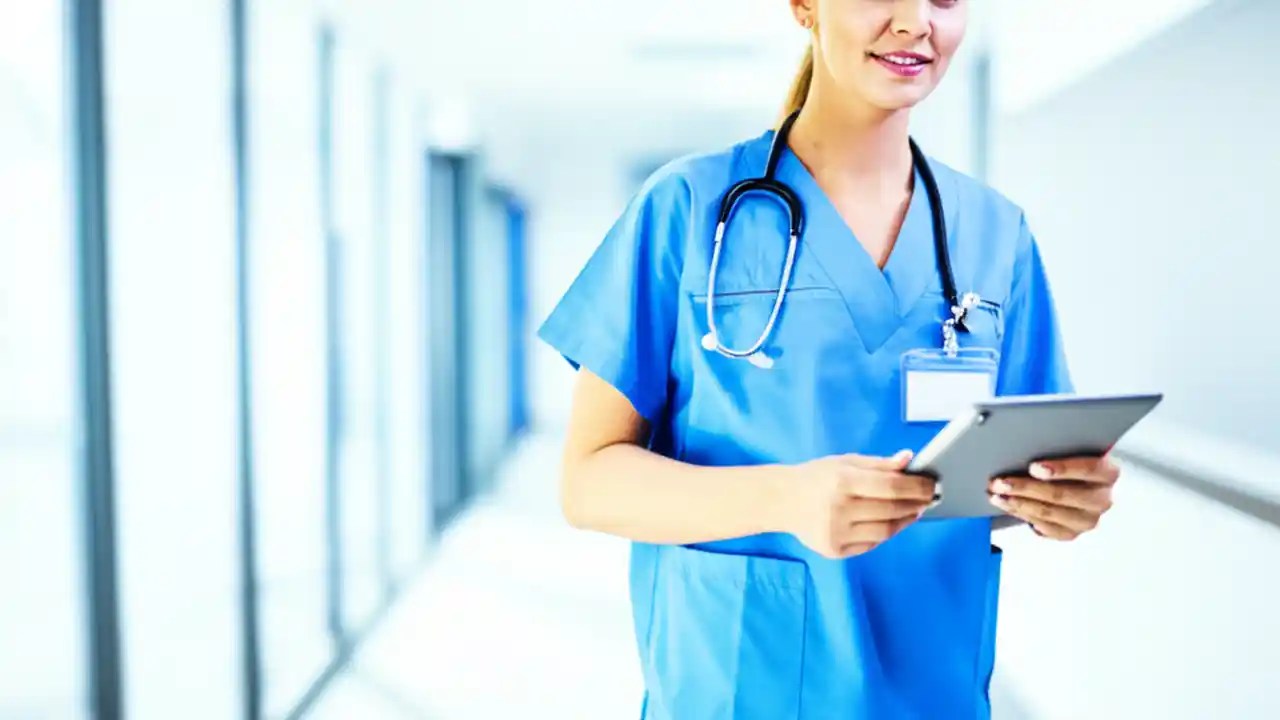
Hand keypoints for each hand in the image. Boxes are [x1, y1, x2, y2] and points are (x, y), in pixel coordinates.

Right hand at [778, 451, 936, 558]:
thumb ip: (879, 464)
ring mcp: (836, 533)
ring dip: (905, 520)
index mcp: (842, 482)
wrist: (782, 501)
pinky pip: (872, 543)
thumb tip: (909, 459)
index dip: (917, 486)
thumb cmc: (817, 478)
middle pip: (892, 510)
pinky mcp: (835, 550)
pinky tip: (892, 522)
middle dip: (916, 504)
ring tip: (914, 510)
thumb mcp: (845, 462)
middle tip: (928, 498)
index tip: (932, 485)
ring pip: (886, 531)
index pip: (891, 486)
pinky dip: (886, 532)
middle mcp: (838, 509)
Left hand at [988, 456, 1119, 540]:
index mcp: (1108, 473)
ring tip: (997, 495)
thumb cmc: (1073, 459)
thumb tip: (1024, 445)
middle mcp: (1102, 499)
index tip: (1034, 466)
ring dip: (1018, 503)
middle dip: (1026, 488)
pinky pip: (1045, 528)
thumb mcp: (1072, 448)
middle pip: (1061, 494)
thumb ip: (1058, 447)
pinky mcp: (1072, 533)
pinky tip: (1008, 506)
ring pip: (1049, 513)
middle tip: (1002, 482)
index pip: (1088, 469)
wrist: (1082, 482)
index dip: (1061, 469)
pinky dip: (1023, 515)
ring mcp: (1087, 519)